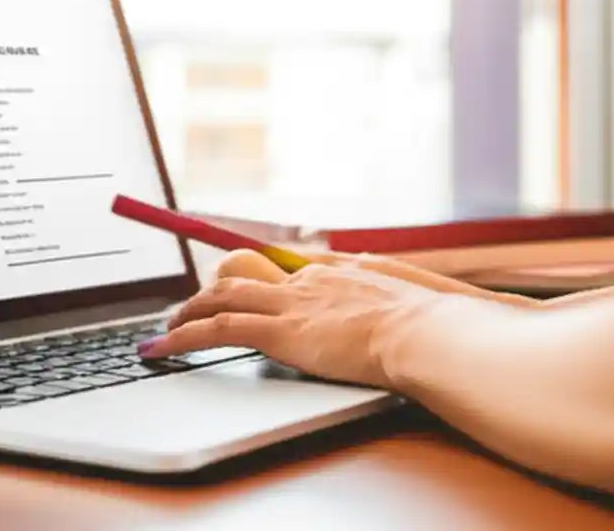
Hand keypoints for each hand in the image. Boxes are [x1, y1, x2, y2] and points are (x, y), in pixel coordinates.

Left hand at [138, 249, 514, 387]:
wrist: (432, 335)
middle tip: (193, 303)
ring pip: (222, 296)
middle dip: (215, 287)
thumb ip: (422, 301)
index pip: (291, 265)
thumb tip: (452, 308)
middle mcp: (312, 280)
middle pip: (246, 271)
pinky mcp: (280, 332)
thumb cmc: (443, 328)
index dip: (264, 272)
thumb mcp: (433, 305)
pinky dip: (183, 336)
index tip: (250, 276)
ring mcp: (293, 303)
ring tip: (166, 326)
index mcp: (346, 272)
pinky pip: (217, 329)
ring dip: (189, 310)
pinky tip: (161, 347)